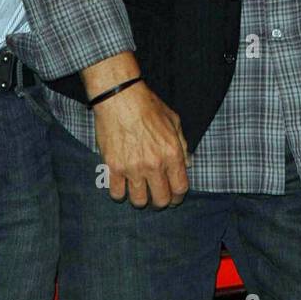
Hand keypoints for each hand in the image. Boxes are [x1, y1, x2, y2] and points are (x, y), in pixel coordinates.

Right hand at [93, 79, 189, 209]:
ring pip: (139, 201)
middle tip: (157, 197)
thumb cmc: (148, 106)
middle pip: (161, 200)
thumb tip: (187, 164)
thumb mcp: (174, 121)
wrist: (120, 98)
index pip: (180, 189)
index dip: (178, 197)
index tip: (174, 197)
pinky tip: (122, 185)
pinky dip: (120, 192)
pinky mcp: (113, 167)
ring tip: (139, 191)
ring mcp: (132, 168)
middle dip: (161, 201)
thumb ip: (183, 144)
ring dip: (140, 199)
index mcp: (172, 154)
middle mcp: (154, 165)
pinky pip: (116, 193)